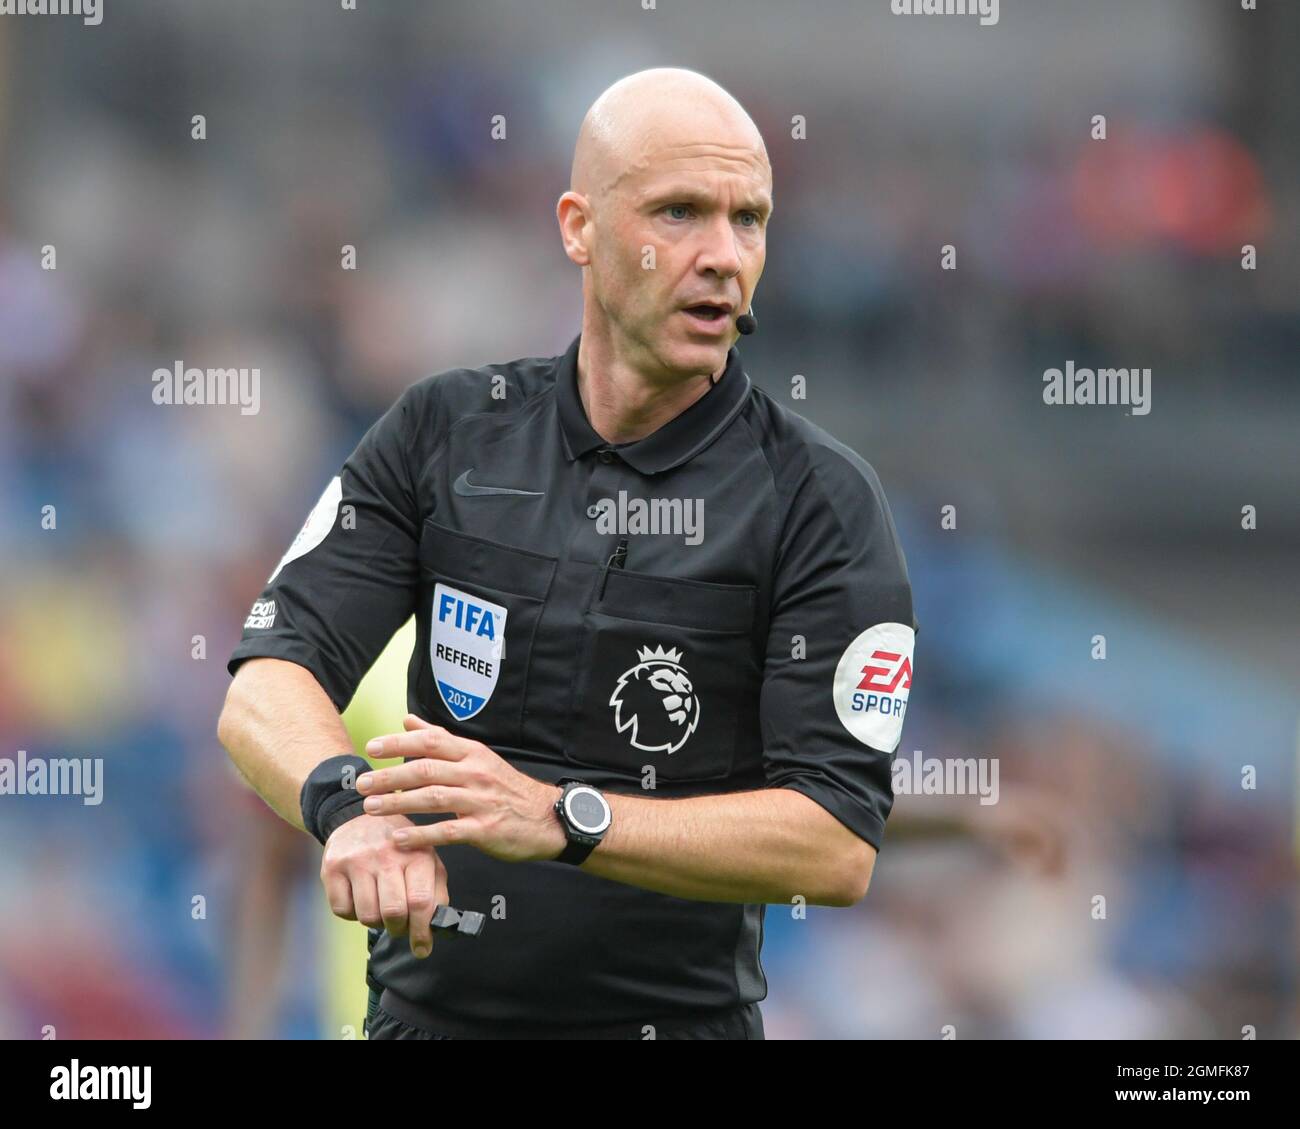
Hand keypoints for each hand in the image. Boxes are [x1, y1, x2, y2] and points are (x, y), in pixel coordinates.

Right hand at [319, 811, 448, 957]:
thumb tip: (439, 927)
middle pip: (393, 912)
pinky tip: (359, 897)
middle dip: (398, 930)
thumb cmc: (399, 847)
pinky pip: (342, 910)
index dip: (422, 932)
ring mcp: (357, 860)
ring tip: (380, 907)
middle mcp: (386, 855)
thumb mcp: (426, 859)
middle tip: (399, 928)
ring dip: (375, 921)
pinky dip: (352, 913)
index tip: (422, 948)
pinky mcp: (333, 867)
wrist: (358, 817)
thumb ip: (436, 891)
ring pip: (367, 916)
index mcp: (416, 854)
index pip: (420, 901)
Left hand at [357, 714, 566, 863]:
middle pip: (426, 769)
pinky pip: (447, 831)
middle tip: (361, 783)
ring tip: (371, 808)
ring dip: (398, 802)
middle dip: (390, 776)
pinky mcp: (485, 829)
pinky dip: (421, 834)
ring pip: (433, 797)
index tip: (372, 748)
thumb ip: (441, 740)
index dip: (400, 743)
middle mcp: (475, 773)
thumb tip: (407, 720)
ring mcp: (480, 801)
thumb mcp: (477, 757)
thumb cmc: (506, 788)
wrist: (546, 817)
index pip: (431, 741)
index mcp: (472, 753)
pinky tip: (399, 838)